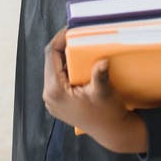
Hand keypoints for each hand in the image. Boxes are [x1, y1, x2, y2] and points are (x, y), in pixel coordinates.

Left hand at [42, 28, 147, 153]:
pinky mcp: (58, 102)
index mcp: (54, 91)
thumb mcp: (104, 92)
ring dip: (66, 57)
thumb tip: (103, 61)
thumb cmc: (108, 113)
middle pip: (51, 61)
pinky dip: (67, 68)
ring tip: (79, 46)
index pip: (50, 55)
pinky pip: (58, 78)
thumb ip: (100, 76)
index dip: (59, 39)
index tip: (71, 28)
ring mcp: (52, 101)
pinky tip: (79, 63)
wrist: (111, 132)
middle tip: (77, 35)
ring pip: (54, 69)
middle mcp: (48, 96)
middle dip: (63, 47)